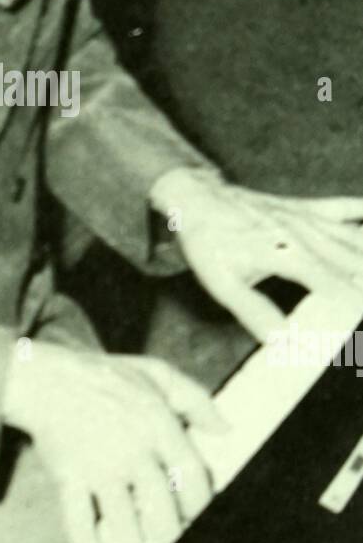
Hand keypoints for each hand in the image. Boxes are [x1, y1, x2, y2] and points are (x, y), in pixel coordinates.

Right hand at [3, 341, 223, 542]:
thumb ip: (195, 397)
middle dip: (173, 542)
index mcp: (158, 424)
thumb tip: (226, 428)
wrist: (47, 377)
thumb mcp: (156, 373)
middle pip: (162, 509)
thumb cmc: (105, 376)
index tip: (202, 523)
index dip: (202, 505)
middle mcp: (132, 450)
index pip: (192, 476)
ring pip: (124, 524)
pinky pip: (78, 520)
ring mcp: (99, 466)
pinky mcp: (69, 476)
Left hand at [151, 166, 362, 341]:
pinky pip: (344, 207)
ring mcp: (307, 218)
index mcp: (283, 253)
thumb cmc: (209, 244)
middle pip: (351, 259)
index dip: (354, 298)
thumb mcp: (221, 284)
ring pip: (354, 236)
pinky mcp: (307, 207)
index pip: (329, 281)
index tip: (362, 318)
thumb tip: (282, 344)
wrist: (196, 198)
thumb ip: (254, 313)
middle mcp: (301, 233)